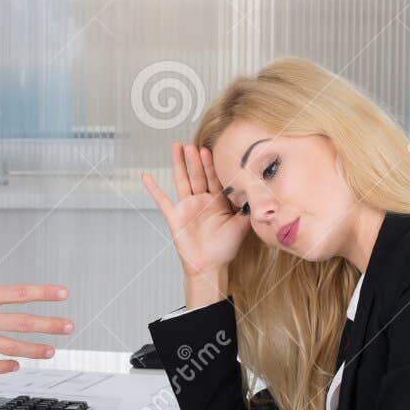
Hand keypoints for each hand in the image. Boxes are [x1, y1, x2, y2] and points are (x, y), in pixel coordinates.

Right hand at [0, 212, 72, 373]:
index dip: (44, 293)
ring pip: (9, 347)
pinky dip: (3, 366)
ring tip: (51, 350)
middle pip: (22, 323)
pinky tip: (15, 365)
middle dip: (49, 325)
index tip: (62, 294)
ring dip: (33, 349)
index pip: (20, 293)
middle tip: (67, 326)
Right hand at [142, 143, 249, 289]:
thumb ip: (249, 208)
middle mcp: (201, 201)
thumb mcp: (242, 225)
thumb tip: (262, 193)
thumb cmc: (225, 248)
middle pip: (197, 175)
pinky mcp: (174, 216)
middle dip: (195, 159)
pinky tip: (146, 177)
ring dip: (179, 164)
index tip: (209, 149)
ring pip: (182, 180)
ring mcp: (187, 207)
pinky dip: (154, 189)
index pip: (214, 178)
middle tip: (192, 143)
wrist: (210, 266)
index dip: (211, 164)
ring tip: (176, 147)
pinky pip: (162, 201)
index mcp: (217, 202)